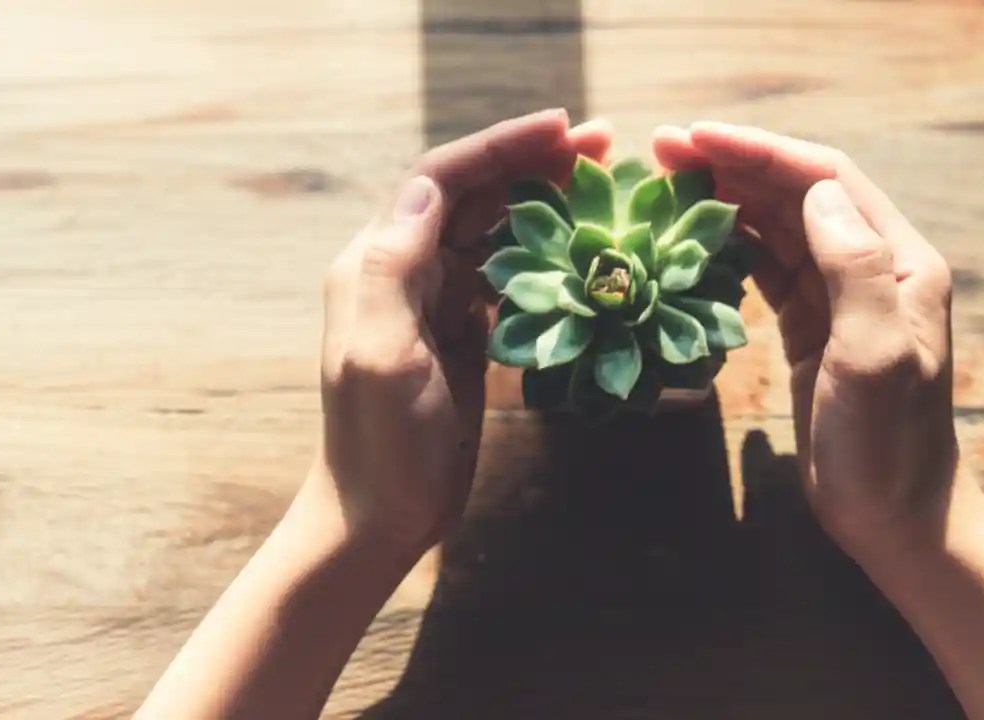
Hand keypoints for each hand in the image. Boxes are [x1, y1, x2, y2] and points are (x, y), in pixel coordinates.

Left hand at [315, 109, 611, 552]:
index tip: (565, 127)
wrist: (381, 514)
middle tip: (605, 144)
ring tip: (604, 182)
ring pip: (495, 229)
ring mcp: (436, 301)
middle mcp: (404, 269)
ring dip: (544, 200)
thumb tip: (432, 185)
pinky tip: (583, 246)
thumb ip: (394, 266)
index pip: (442, 179)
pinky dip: (544, 253)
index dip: (501, 146)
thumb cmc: (380, 443)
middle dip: (534, 162)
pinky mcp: (463, 332)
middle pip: (473, 194)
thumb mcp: (380, 354)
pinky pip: (507, 275)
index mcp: (378, 263)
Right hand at [653, 123, 957, 551]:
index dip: (762, 151)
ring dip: (728, 200)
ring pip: (779, 229)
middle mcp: (875, 268)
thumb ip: (855, 269)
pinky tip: (694, 238)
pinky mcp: (813, 329)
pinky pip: (769, 271)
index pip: (827, 180)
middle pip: (798, 195)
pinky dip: (731, 248)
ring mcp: (842, 299)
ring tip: (666, 183)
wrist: (895, 518)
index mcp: (901, 261)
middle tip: (661, 150)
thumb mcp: (875, 356)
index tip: (697, 137)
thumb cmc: (888, 445)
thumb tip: (815, 191)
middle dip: (734, 166)